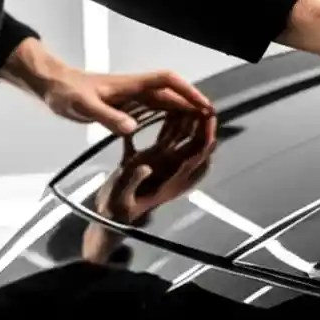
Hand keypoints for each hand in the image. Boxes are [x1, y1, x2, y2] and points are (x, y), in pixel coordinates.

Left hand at [0, 37, 212, 134]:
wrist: (52, 86)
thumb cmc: (66, 92)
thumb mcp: (84, 106)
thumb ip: (108, 117)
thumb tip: (132, 128)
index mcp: (131, 85)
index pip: (168, 81)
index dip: (189, 91)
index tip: (204, 106)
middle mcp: (136, 89)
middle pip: (173, 94)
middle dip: (193, 105)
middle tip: (211, 124)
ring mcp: (132, 97)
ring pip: (166, 103)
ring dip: (183, 113)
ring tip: (199, 130)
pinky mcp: (126, 106)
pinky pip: (154, 111)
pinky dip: (168, 119)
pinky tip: (173, 133)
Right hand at [95, 111, 217, 223]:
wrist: (108, 218)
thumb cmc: (116, 213)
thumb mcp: (123, 199)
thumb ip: (134, 182)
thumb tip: (145, 167)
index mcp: (171, 182)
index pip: (195, 160)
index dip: (206, 143)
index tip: (211, 126)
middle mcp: (170, 170)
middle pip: (192, 145)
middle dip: (201, 127)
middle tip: (205, 105)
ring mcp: (160, 163)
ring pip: (179, 139)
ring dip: (186, 122)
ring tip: (191, 102)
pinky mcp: (147, 159)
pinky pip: (162, 139)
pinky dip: (167, 125)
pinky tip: (167, 109)